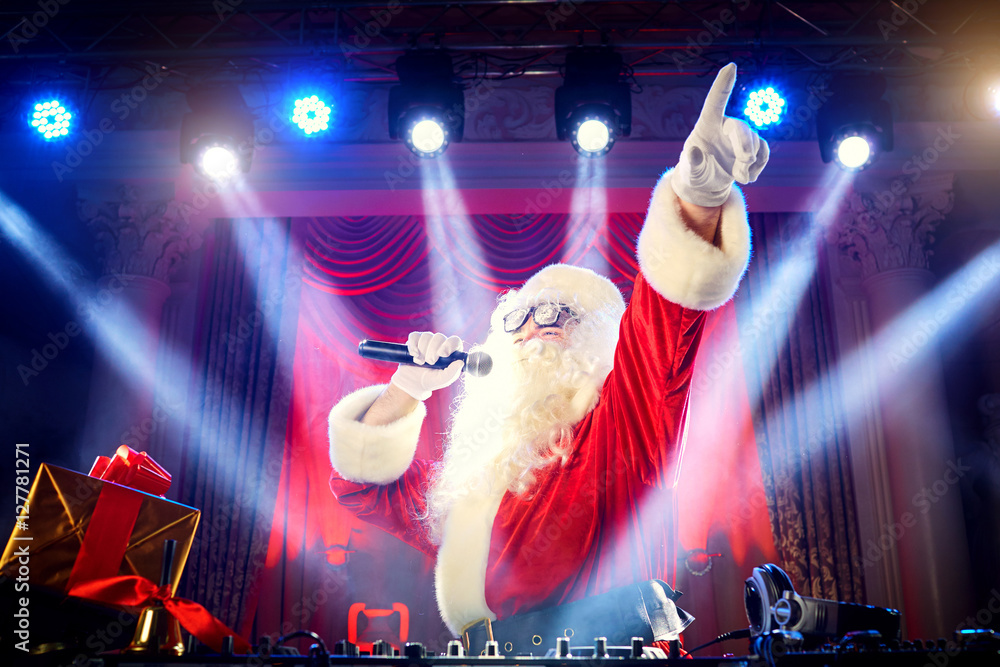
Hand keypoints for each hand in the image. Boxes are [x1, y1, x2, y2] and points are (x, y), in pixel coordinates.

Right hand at [389, 331, 463, 400]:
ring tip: (421, 362)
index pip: (454, 340)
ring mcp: (427, 340)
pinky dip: (413, 345)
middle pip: (439, 337)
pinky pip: (414, 336)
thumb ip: (452, 372)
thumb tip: (460, 362)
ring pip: (426, 336)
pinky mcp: (415, 340)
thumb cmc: (431, 380)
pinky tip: (414, 354)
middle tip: (430, 362)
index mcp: (451, 352)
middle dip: (433, 350)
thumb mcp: (442, 379)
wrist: (413, 382)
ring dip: (422, 350)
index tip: (442, 354)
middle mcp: (440, 343)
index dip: (449, 345)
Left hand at [672, 63, 769, 206]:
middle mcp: (724, 127)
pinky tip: (748, 177)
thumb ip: (691, 163)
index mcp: (706, 126)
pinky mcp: (751, 148)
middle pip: (741, 127)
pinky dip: (759, 165)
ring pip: (755, 141)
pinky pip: (763, 152)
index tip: (731, 66)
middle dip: (745, 144)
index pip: (715, 102)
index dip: (723, 85)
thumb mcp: (689, 172)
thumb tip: (694, 152)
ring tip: (740, 176)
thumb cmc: (694, 173)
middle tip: (745, 161)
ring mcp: (739, 137)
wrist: (705, 184)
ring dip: (750, 161)